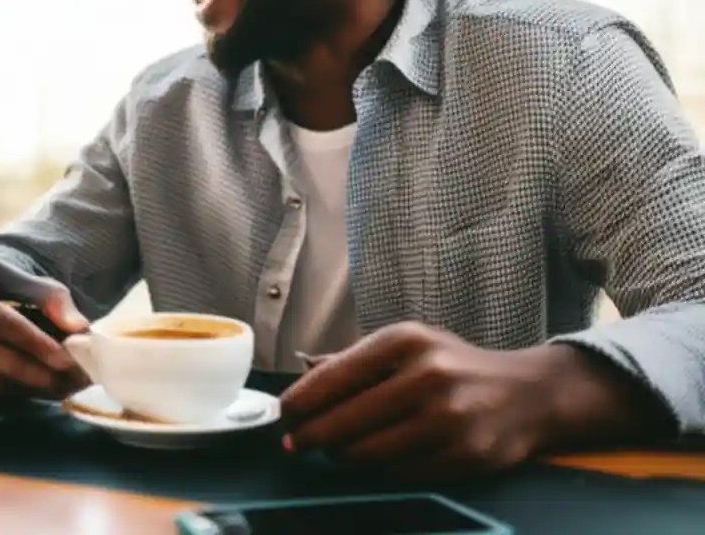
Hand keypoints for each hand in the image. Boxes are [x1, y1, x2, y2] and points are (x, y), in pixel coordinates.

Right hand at [0, 280, 90, 409]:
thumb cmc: (3, 298)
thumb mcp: (28, 287)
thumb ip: (54, 301)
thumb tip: (79, 327)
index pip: (5, 324)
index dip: (37, 343)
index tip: (66, 358)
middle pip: (0, 362)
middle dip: (41, 374)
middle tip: (74, 380)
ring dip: (33, 390)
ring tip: (64, 386)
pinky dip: (17, 400)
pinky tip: (40, 391)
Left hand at [280, 322, 558, 478]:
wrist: (528, 394)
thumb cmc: (453, 367)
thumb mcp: (408, 346)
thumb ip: (355, 359)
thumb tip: (303, 371)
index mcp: (405, 341)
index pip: (335, 376)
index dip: (302, 401)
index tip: (285, 415)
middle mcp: (426, 375)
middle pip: (345, 419)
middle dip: (312, 435)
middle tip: (296, 443)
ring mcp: (448, 417)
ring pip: (368, 451)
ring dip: (343, 455)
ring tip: (336, 450)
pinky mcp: (464, 454)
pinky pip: (399, 472)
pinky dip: (379, 469)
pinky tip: (376, 459)